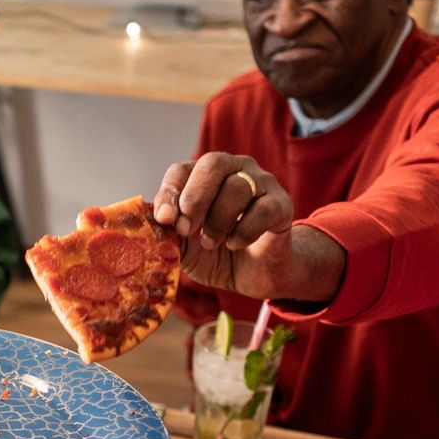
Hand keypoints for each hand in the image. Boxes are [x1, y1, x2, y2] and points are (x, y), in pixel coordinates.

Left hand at [154, 154, 339, 299]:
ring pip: (237, 187)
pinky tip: (235, 244)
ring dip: (218, 220)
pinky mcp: (282, 204)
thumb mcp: (185, 247)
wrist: (255, 274)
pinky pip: (262, 209)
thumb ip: (170, 233)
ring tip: (212, 242)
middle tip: (187, 228)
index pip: (181, 170)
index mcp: (204, 176)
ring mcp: (261, 183)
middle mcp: (234, 169)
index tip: (165, 220)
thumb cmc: (217, 253)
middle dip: (195, 198)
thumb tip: (156, 221)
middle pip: (213, 163)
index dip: (170, 193)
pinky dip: (243, 231)